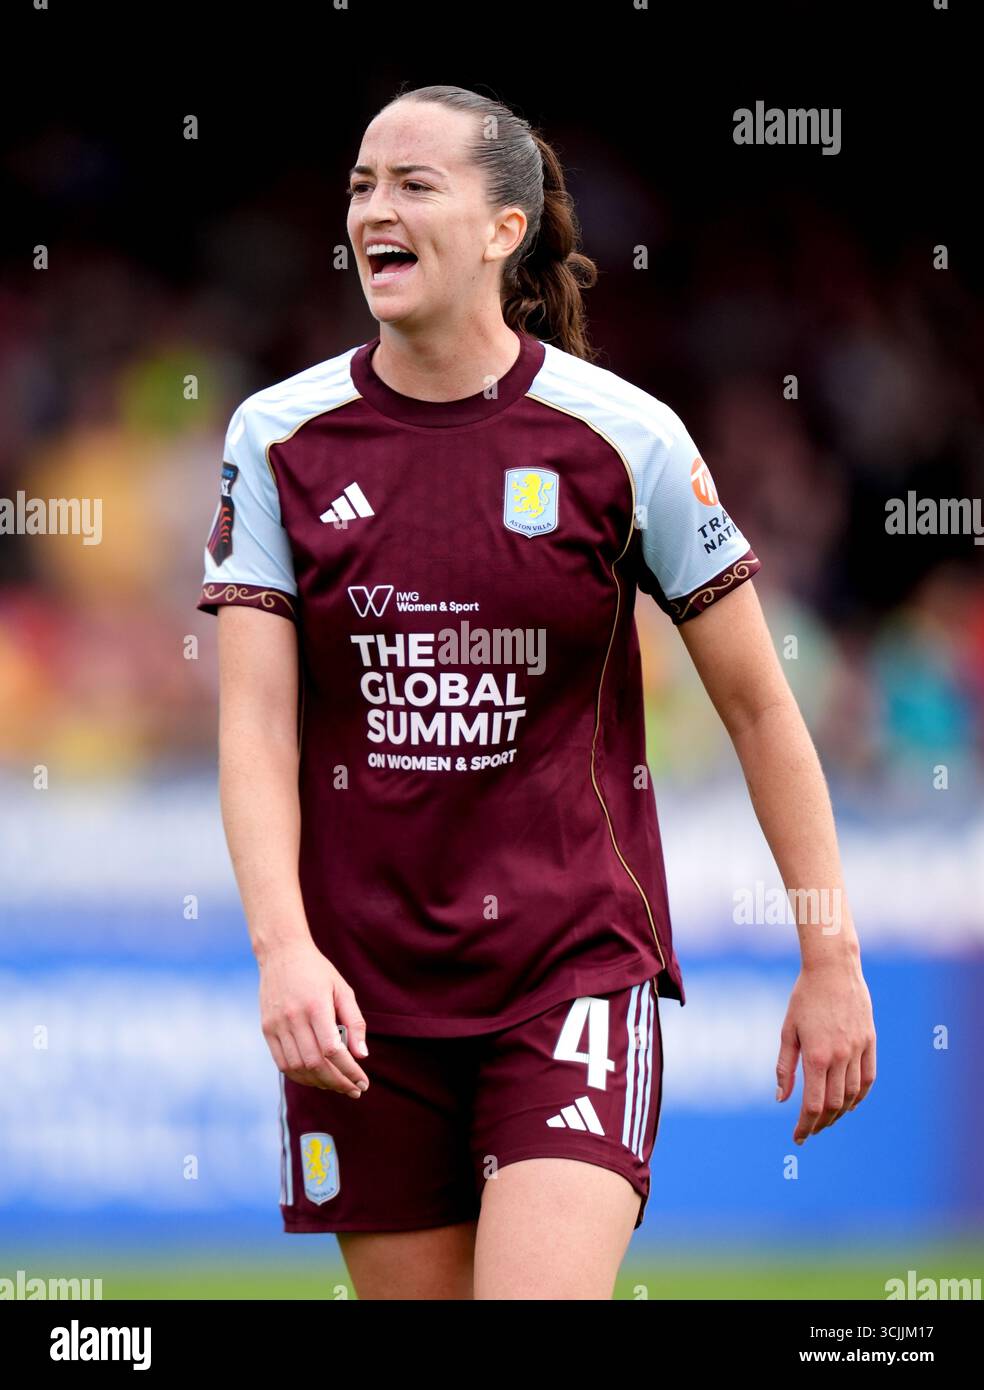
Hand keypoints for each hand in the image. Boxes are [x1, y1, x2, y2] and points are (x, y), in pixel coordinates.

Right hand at [258, 939, 369, 1095]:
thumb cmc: (317, 971)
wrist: (281, 953)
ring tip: (337, 1085)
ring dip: (319, 1083)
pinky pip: (282, 1063)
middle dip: (337, 1082)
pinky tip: (316, 1078)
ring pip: (297, 1068)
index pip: (333, 1050)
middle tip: (354, 1090)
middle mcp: (293, 1017)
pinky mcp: (266, 1029)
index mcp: (315, 1006)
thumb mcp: (343, 989)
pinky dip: (300, 1076)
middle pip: (315, 1064)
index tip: (363, 1082)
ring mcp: (276, 1025)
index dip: (349, 1071)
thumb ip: (354, 1022)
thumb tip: (362, 1056)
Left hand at [776, 956, 875, 1142]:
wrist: (833, 970)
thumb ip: (785, 1067)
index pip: (813, 1104)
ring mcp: (858, 1050)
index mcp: (816, 1055)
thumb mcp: (787, 1031)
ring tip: (826, 1119)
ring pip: (852, 1095)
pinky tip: (849, 1103)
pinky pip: (868, 1079)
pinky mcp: (870, 1042)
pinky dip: (859, 1096)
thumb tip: (781, 1100)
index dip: (805, 1126)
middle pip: (833, 1105)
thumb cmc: (804, 998)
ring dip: (839, 1113)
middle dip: (820, 1123)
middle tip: (809, 1131)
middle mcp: (840, 1057)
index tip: (797, 1138)